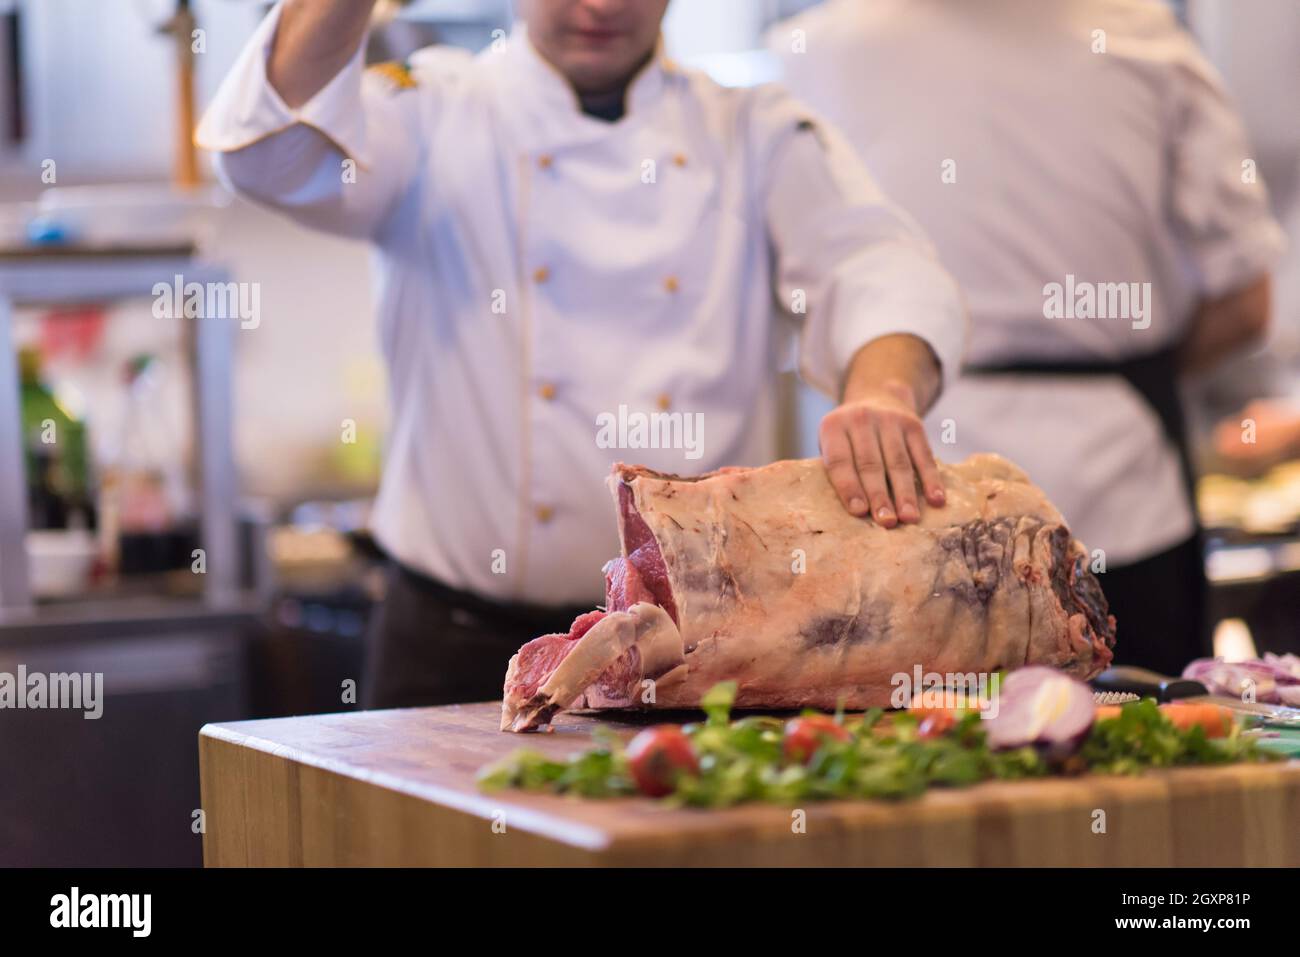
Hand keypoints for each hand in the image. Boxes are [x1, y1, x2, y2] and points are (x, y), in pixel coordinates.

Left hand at [819, 379, 945, 526]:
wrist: (877, 397)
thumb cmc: (849, 437)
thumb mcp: (832, 444)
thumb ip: (839, 472)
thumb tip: (857, 513)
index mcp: (833, 427)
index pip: (840, 461)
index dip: (849, 487)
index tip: (859, 511)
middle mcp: (860, 419)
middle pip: (871, 464)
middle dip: (879, 496)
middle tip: (886, 522)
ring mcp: (889, 420)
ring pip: (898, 462)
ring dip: (905, 493)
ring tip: (909, 518)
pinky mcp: (914, 424)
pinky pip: (924, 455)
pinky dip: (931, 479)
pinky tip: (936, 499)